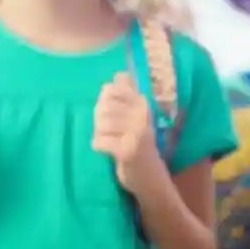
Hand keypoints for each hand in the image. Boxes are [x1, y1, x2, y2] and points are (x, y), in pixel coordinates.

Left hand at [92, 72, 165, 196]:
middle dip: (99, 119)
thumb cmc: (139, 141)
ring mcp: (136, 133)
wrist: (150, 174)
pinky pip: (99, 141)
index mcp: (143, 103)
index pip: (113, 89)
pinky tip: (108, 149)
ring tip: (110, 139)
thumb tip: (118, 74)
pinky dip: (99, 146)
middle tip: (110, 130)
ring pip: (100, 124)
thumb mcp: (137, 114)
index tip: (113, 112)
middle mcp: (142, 115)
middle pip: (103, 107)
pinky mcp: (127, 151)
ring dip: (99, 133)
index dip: (105, 100)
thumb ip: (128, 94)